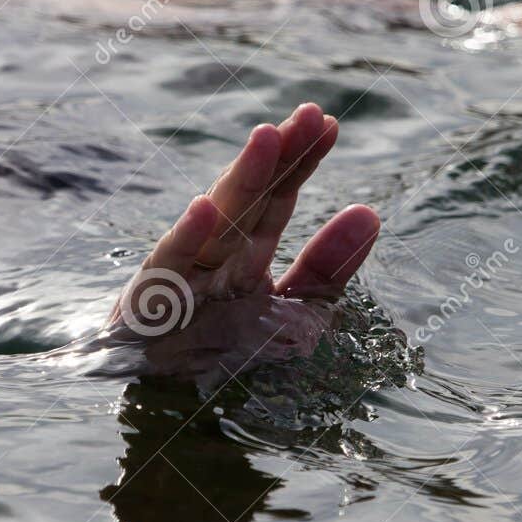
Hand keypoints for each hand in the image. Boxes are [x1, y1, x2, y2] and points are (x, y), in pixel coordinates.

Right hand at [106, 103, 379, 367]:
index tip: (331, 123)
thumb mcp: (296, 317)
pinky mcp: (150, 301)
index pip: (279, 197)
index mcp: (246, 252)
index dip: (302, 160)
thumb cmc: (226, 352)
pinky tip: (205, 208)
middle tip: (309, 113)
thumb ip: (327, 270)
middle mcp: (216, 253)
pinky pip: (170, 269)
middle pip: (252, 197)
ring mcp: (183, 272)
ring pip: (217, 220)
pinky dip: (187, 239)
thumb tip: (370, 213)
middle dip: (279, 155)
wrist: (167, 408)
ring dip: (241, 180)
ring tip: (267, 139)